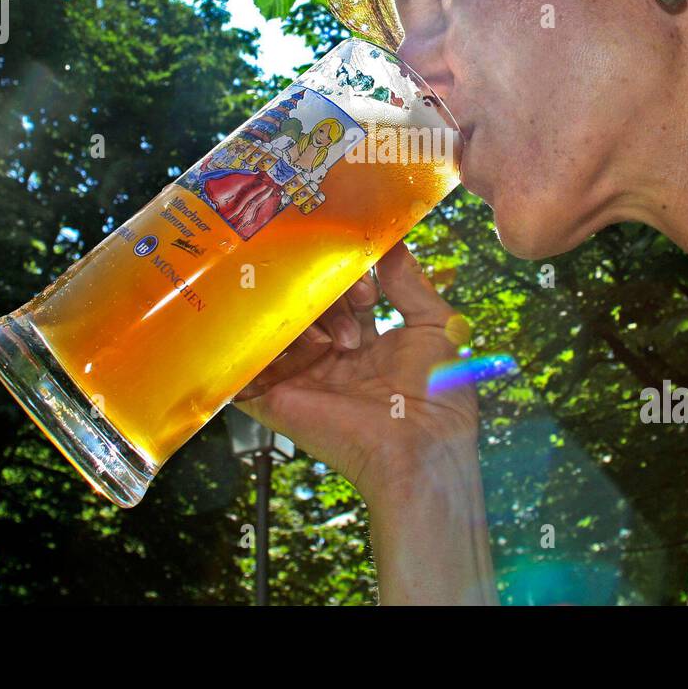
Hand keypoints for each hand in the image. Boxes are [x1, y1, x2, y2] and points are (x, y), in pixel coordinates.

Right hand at [232, 242, 477, 502]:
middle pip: (309, 303)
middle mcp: (330, 358)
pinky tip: (282, 332)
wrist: (421, 449)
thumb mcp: (436, 325)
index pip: (342, 295)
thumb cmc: (439, 393)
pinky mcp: (276, 399)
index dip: (351, 280)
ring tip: (337, 342)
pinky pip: (248, 364)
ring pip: (280, 323)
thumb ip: (410, 282)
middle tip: (357, 305)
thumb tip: (392, 239)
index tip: (367, 286)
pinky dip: (257, 342)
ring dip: (304, 317)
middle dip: (329, 295)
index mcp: (365, 343)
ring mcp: (302, 378)